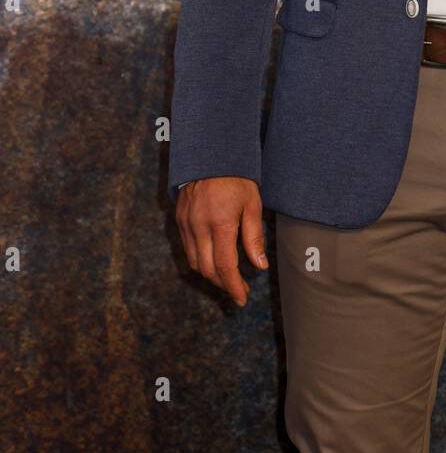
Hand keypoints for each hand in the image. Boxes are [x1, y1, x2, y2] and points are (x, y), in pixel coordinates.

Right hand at [177, 176, 267, 306]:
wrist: (211, 154)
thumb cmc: (237, 178)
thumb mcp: (252, 204)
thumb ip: (254, 237)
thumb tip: (259, 266)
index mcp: (220, 224)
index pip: (225, 266)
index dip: (234, 286)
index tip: (242, 299)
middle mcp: (199, 227)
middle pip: (207, 269)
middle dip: (224, 284)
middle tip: (239, 289)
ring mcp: (186, 223)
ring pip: (194, 262)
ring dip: (211, 274)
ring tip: (228, 276)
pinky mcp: (179, 219)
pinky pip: (187, 248)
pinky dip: (199, 259)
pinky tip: (213, 258)